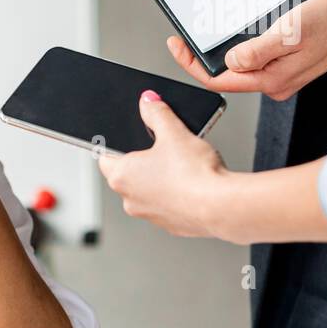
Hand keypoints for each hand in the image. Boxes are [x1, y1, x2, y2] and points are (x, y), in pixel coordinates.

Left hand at [97, 91, 226, 237]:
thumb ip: (157, 114)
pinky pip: (167, 206)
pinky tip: (193, 185)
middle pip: (128, 175)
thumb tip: (148, 102)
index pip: (105, 157)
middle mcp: (129, 199)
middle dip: (143, 161)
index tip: (124, 140)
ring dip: (159, 180)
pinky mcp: (170, 225)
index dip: (115, 145)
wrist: (221, 207)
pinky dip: (176, 196)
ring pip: (148, 192)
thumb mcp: (174, 133)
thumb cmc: (194, 174)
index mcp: (121, 176)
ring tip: (182, 167)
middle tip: (162, 149)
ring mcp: (149, 215)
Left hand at [166, 0, 326, 100]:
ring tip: (207, 39)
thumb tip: (231, 62)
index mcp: (271, 79)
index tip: (177, 47)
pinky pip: (253, 64)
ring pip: (239, 70)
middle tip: (184, 42)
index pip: (218, 80)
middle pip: (225, 77)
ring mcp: (279, 78)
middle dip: (201, 61)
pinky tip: (237, 40)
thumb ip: (257, 51)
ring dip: (221, 56)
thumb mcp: (289, 32)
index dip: (192, 66)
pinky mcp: (284, 69)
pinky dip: (240, 54)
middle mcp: (273, 84)